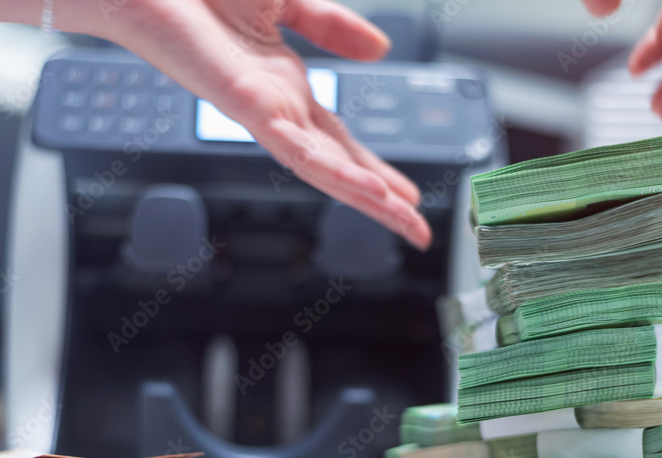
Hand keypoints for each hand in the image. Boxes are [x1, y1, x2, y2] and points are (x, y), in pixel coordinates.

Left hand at [67, 0, 430, 248]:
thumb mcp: (287, 0)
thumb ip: (332, 26)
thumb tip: (379, 50)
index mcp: (282, 87)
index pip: (340, 141)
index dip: (375, 169)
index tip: (407, 193)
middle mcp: (273, 107)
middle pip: (338, 165)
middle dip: (380, 199)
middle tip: (417, 230)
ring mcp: (260, 112)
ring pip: (323, 170)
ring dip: (367, 199)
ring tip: (407, 224)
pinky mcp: (243, 106)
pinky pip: (296, 151)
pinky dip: (335, 174)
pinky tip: (366, 193)